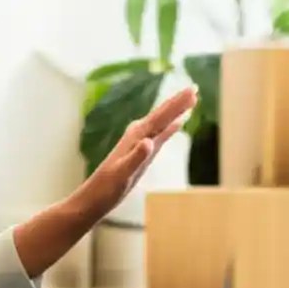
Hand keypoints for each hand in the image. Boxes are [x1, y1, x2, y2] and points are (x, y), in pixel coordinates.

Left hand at [79, 86, 197, 216]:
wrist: (93, 198)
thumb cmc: (107, 188)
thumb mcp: (123, 174)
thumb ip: (136, 157)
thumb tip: (150, 141)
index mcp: (135, 136)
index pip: (161, 116)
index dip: (177, 104)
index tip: (193, 90)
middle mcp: (137, 135)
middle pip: (162, 114)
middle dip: (178, 102)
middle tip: (196, 88)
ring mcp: (139, 143)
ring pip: (162, 122)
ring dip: (176, 111)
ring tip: (191, 100)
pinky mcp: (141, 153)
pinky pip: (160, 135)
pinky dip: (170, 127)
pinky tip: (177, 123)